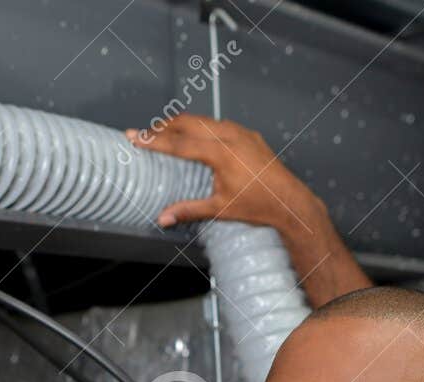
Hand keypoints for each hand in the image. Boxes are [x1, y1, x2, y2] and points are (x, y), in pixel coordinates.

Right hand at [130, 114, 370, 306]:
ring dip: (182, 124)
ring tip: (166, 134)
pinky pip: (218, 124)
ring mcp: (241, 132)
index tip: (134, 136)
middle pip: (188, 122)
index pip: (179, 143)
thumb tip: (163, 219)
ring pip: (203, 120)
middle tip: (145, 134)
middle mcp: (230, 136)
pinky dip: (201, 127)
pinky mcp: (249, 135)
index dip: (153, 140)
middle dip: (164, 126)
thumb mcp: (219, 209)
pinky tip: (195, 138)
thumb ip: (188, 210)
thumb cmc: (257, 206)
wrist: (289, 201)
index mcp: (220, 153)